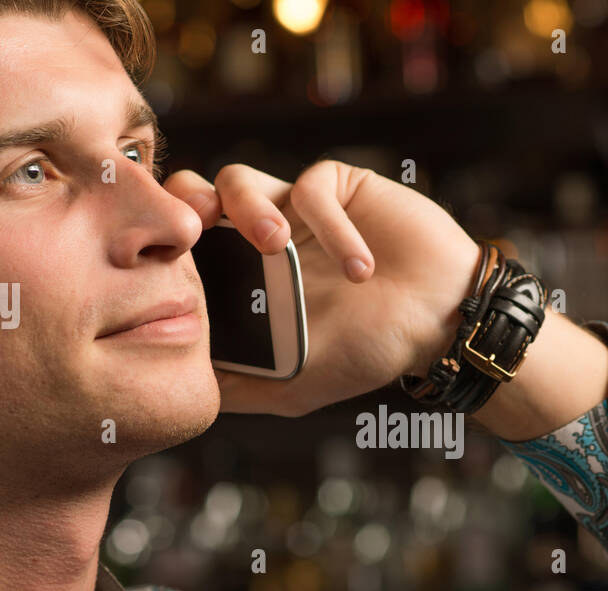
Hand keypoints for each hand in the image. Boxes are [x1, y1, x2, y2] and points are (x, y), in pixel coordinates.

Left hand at [164, 161, 481, 416]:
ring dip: (250, 210)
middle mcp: (260, 237)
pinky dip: (331, 227)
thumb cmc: (371, 352)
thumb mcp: (295, 385)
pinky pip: (311, 186)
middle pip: (194, 194)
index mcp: (241, 278)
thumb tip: (183, 393)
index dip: (166, 245)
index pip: (184, 247)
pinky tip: (360, 269)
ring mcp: (296, 208)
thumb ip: (241, 388)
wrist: (441, 322)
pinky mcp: (337, 187)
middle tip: (196, 232)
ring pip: (239, 180)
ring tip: (279, 246)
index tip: (171, 266)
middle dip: (186, 205)